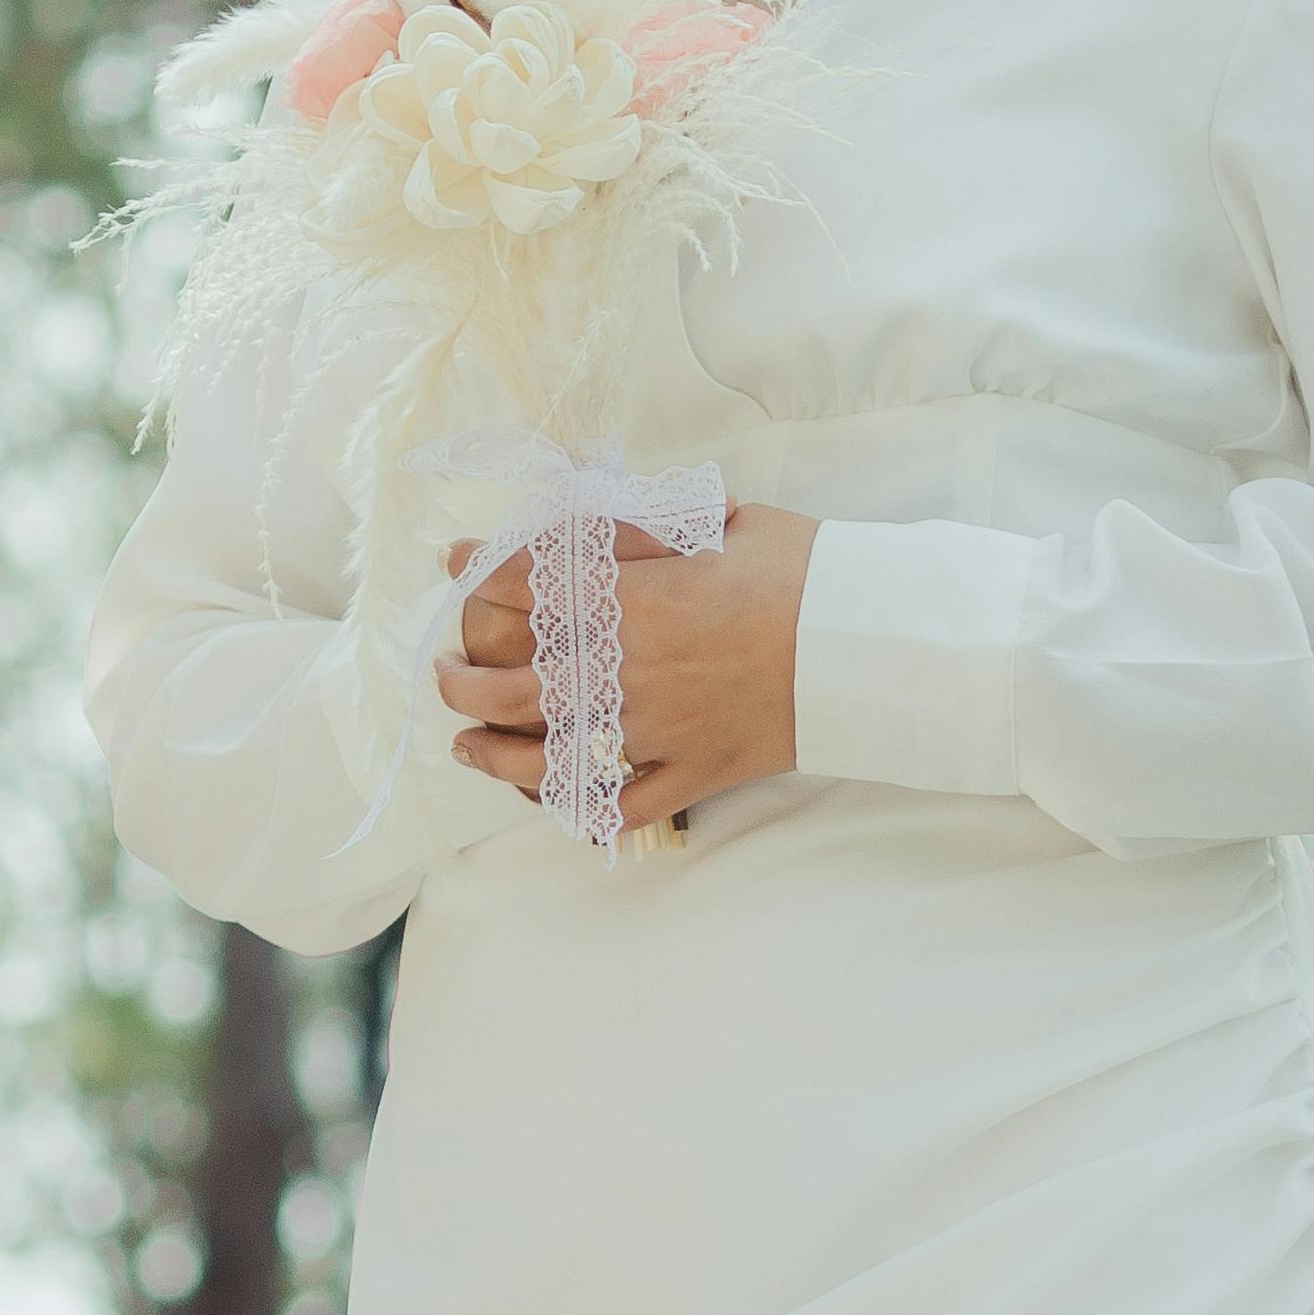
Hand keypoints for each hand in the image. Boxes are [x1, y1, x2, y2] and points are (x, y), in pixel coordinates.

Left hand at [438, 506, 814, 830]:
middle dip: (463, 680)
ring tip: (465, 744)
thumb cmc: (805, 571)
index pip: (529, 587)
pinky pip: (623, 803)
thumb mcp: (725, 522)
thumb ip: (654, 522)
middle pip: (515, 685)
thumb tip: (604, 506)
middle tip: (445, 671)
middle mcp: (631, 671)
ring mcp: (659, 730)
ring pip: (551, 756)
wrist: (869, 644)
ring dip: (493, 753)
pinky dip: (583, 808)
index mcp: (634, 601)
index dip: (478, 574)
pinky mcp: (693, 770)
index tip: (452, 565)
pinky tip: (554, 800)